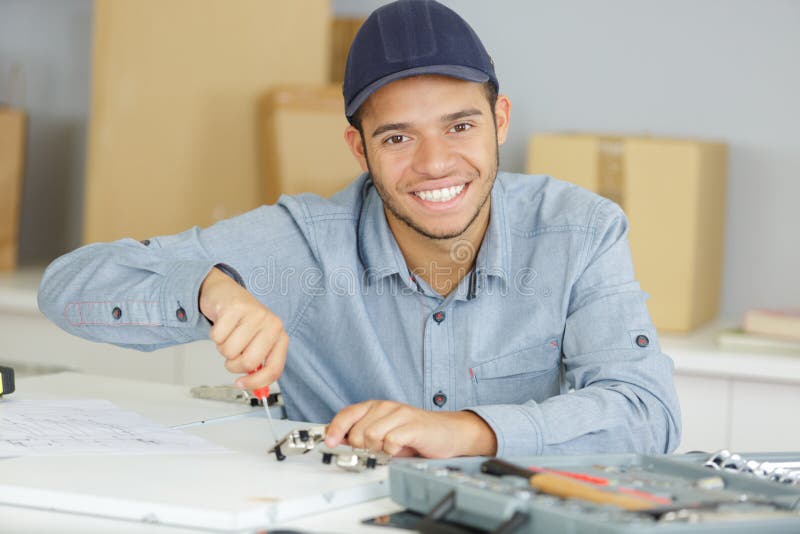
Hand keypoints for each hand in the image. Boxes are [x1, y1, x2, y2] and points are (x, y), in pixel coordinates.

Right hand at [199, 267, 287, 391]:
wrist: (226, 293)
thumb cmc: (243, 321)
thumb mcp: (257, 342)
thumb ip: (258, 365)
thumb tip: (256, 389)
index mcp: (280, 336)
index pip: (274, 369)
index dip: (256, 382)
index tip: (242, 384)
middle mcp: (271, 324)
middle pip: (248, 362)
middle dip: (233, 364)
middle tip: (232, 354)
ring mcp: (254, 314)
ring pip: (230, 351)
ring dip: (223, 347)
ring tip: (229, 334)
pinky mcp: (235, 308)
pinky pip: (217, 337)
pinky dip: (215, 335)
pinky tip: (222, 324)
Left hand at [324, 400, 497, 457]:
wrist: (448, 433)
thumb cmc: (416, 434)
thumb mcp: (385, 432)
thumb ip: (364, 434)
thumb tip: (340, 441)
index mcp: (376, 406)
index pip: (347, 414)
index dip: (335, 430)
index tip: (330, 442)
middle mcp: (386, 406)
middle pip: (358, 432)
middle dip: (364, 447)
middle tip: (378, 450)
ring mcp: (400, 414)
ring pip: (372, 437)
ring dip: (379, 450)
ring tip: (391, 449)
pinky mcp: (413, 425)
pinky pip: (391, 442)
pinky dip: (393, 451)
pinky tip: (401, 449)